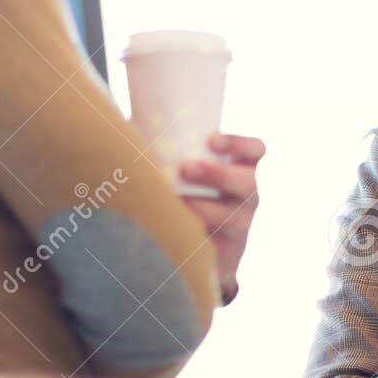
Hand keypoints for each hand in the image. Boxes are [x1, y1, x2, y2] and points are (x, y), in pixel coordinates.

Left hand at [178, 133, 264, 297]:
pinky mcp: (226, 253)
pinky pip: (218, 247)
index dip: (238, 143)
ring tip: (175, 203)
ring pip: (233, 217)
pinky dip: (196, 238)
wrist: (189, 250)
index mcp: (238, 170)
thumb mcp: (183, 172)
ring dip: (203, 208)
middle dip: (218, 174)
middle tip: (185, 169)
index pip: (254, 151)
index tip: (211, 139)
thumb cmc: (179, 196)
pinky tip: (174, 231)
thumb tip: (122, 125)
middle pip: (247, 182)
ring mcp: (239, 226)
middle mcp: (245, 197)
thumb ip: (167, 151)